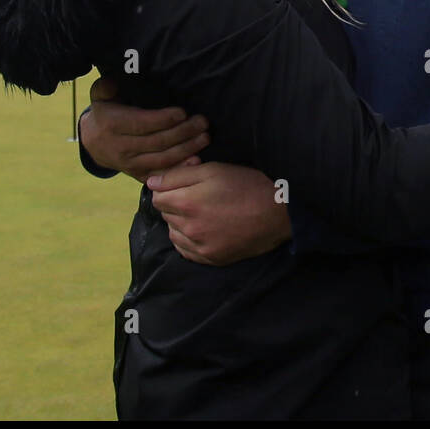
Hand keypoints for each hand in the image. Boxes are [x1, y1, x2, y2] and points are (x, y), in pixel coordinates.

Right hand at [79, 75, 209, 182]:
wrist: (93, 144)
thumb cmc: (104, 114)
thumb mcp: (99, 97)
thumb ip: (105, 88)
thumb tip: (111, 81)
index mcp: (113, 126)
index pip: (141, 124)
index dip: (163, 119)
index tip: (183, 112)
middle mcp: (121, 148)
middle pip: (156, 142)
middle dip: (183, 132)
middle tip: (202, 122)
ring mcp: (130, 164)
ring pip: (162, 159)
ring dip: (187, 149)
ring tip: (205, 137)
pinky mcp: (138, 175)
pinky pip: (162, 174)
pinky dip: (180, 169)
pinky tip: (196, 161)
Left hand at [148, 159, 291, 265]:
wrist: (277, 212)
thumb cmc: (246, 185)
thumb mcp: (212, 170)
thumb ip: (178, 175)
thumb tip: (152, 182)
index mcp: (187, 203)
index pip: (157, 197)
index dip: (168, 187)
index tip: (184, 184)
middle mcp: (189, 228)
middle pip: (165, 214)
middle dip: (175, 203)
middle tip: (198, 195)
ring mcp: (200, 247)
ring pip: (173, 233)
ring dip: (180, 222)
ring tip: (202, 212)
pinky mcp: (211, 259)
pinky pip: (185, 250)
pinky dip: (188, 240)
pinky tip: (203, 229)